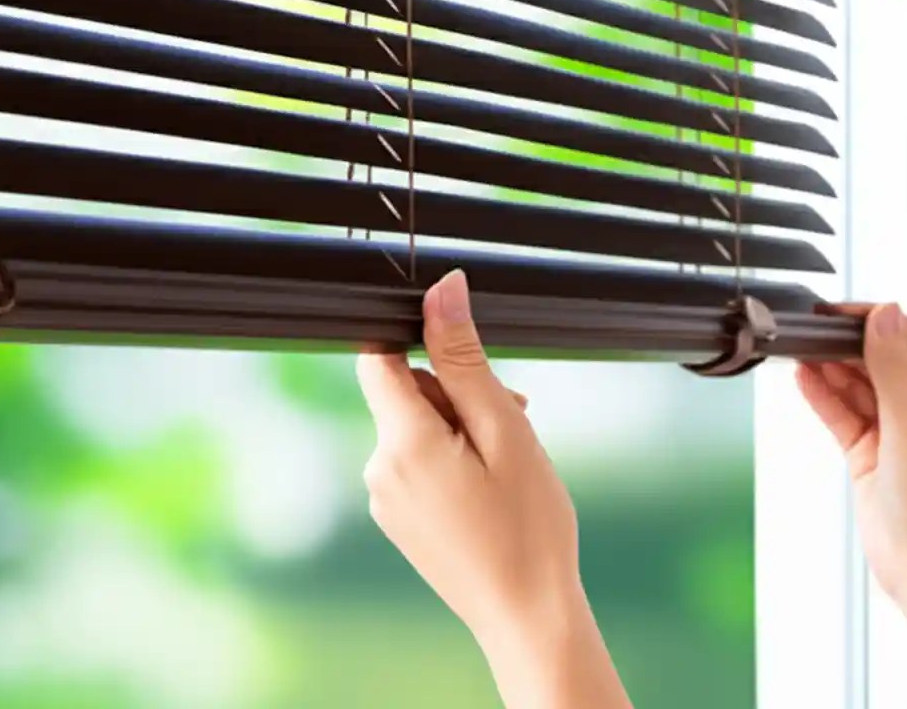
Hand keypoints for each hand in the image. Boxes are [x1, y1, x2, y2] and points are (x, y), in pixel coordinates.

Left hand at [357, 270, 581, 640]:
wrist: (528, 615)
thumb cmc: (528, 526)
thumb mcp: (505, 430)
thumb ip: (465, 358)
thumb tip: (441, 290)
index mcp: (403, 442)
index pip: (377, 357)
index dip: (417, 340)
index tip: (463, 354)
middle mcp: (379, 469)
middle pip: (407, 393)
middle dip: (459, 394)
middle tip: (514, 423)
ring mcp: (385, 499)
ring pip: (417, 429)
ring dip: (461, 430)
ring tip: (508, 464)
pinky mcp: (399, 519)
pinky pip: (420, 465)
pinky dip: (454, 462)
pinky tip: (491, 489)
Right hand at [796, 304, 906, 607]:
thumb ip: (892, 368)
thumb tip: (884, 316)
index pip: (902, 338)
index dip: (868, 320)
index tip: (833, 313)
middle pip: (874, 358)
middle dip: (841, 343)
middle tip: (807, 331)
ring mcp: (892, 430)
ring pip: (855, 385)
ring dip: (828, 367)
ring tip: (798, 349)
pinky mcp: (868, 452)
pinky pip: (842, 414)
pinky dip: (823, 397)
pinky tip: (804, 379)